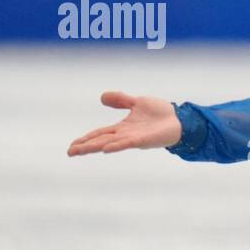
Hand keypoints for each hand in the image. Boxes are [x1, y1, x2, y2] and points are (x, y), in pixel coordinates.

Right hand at [67, 91, 181, 155]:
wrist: (180, 119)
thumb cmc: (161, 113)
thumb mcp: (137, 102)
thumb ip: (121, 100)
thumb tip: (102, 97)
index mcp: (122, 128)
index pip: (100, 134)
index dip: (86, 139)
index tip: (72, 146)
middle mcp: (125, 135)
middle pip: (100, 141)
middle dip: (85, 146)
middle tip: (69, 152)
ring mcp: (133, 139)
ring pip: (109, 143)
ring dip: (94, 147)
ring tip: (79, 152)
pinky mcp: (143, 140)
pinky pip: (127, 143)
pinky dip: (116, 145)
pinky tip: (106, 149)